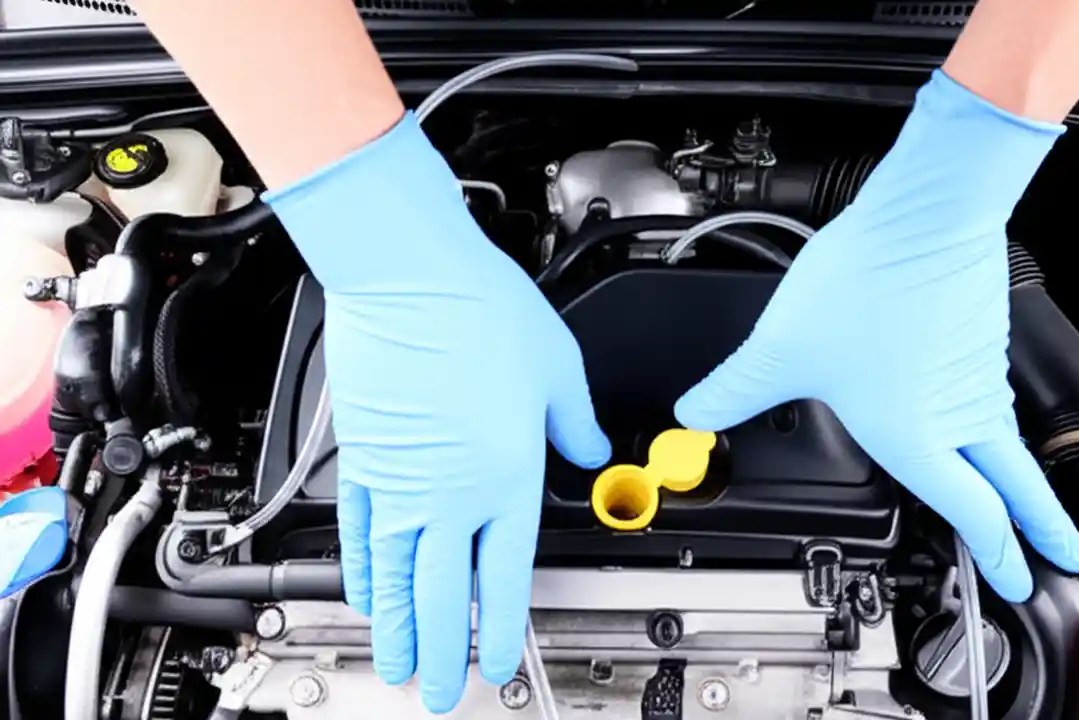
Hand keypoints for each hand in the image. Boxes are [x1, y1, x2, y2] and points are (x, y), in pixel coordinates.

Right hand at [265, 114, 610, 712]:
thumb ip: (575, 424)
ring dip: (397, 629)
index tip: (496, 662)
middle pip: (443, 595)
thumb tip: (589, 447)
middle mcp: (451, 492)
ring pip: (395, 577)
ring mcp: (399, 480)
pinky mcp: (363, 459)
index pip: (504, 577)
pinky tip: (364, 596)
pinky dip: (361, 571)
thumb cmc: (483, 311)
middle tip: (439, 692)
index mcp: (507, 478)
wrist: (410, 275)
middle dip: (442, 652)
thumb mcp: (558, 369)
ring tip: (395, 666)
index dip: (500, 629)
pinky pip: (359, 533)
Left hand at [675, 70, 1078, 601]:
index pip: (971, 512)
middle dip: (1044, 529)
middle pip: (1019, 486)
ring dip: (1016, 472)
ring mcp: (979, 374)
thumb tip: (696, 412)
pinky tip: (966, 407)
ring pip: (1006, 438)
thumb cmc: (867, 280)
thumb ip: (734, 390)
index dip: (996, 554)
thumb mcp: (780, 349)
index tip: (1019, 581)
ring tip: (1013, 488)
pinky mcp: (981, 337)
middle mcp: (960, 413)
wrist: (926, 211)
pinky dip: (990, 416)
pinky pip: (990, 392)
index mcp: (917, 435)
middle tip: (1065, 555)